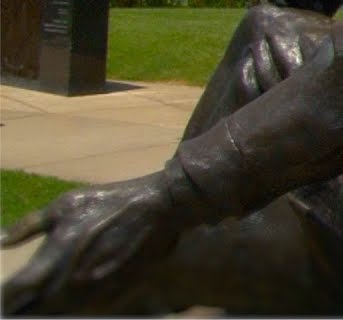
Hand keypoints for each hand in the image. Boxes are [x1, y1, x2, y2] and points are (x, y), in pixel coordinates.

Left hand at [1, 174, 180, 314]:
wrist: (159, 208)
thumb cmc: (110, 201)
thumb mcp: (66, 204)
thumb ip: (29, 225)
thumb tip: (1, 241)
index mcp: (50, 262)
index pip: (11, 296)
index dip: (4, 299)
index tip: (5, 296)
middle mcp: (67, 287)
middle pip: (30, 313)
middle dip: (21, 309)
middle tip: (21, 301)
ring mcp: (91, 297)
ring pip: (56, 317)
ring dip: (46, 311)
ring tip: (45, 301)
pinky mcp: (112, 299)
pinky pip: (82, 314)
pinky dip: (70, 311)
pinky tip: (71, 299)